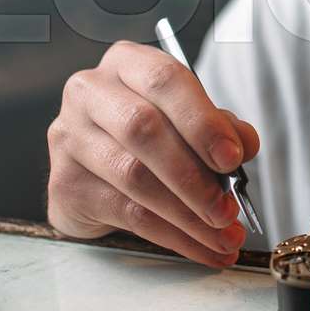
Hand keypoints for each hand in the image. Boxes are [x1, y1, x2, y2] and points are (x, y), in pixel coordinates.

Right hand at [46, 40, 260, 266]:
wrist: (96, 175)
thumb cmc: (149, 138)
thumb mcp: (189, 121)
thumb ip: (219, 126)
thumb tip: (244, 143)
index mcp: (127, 64)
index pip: (165, 80)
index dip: (202, 120)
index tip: (233, 157)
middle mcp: (90, 92)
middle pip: (144, 129)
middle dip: (194, 175)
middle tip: (227, 208)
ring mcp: (69, 137)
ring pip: (134, 177)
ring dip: (187, 214)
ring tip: (222, 235)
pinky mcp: (65, 183)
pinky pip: (126, 213)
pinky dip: (171, 235)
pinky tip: (199, 246)